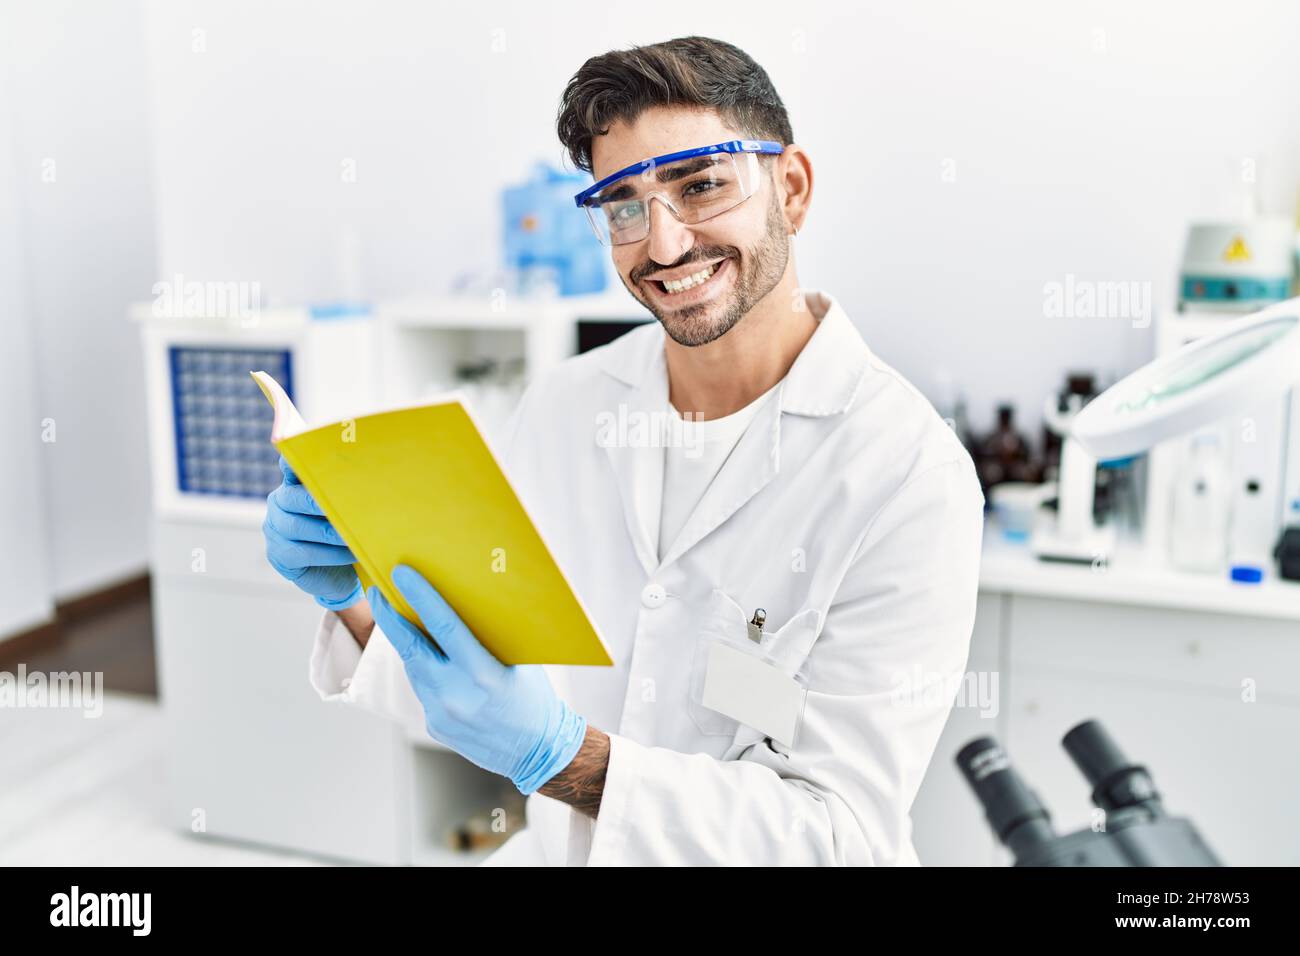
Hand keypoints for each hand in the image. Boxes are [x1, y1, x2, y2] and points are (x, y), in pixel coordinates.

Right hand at [263, 456, 361, 609]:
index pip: (291, 467)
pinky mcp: (279, 555)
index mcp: (295, 485)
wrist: (338, 574)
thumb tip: (372, 480)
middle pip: (292, 497)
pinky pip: (305, 552)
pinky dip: (331, 554)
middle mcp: (280, 503)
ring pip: (298, 527)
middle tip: (346, 505)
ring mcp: (275, 529)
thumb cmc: (345, 534)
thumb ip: (347, 493)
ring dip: (331, 532)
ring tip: (356, 535)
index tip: (303, 453)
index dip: (294, 460)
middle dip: (319, 502)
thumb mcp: (346, 510)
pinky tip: (351, 554)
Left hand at [368, 564, 586, 794]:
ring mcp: (442, 713)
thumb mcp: (520, 662)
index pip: (444, 626)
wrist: (537, 751)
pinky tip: (430, 659)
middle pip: (411, 648)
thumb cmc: (535, 699)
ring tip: (401, 619)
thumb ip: (489, 639)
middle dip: (390, 617)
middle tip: (378, 593)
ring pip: (413, 668)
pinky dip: (425, 671)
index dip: (420, 597)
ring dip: (407, 643)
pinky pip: (423, 689)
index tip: (401, 574)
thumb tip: (462, 605)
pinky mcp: (434, 725)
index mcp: (484, 674)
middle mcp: (457, 695)